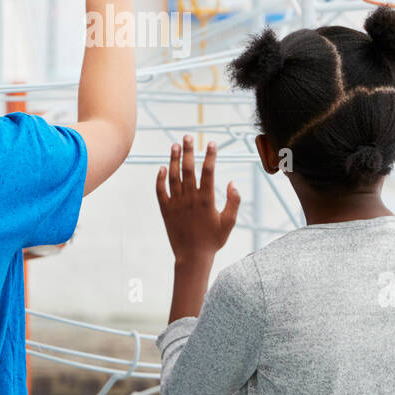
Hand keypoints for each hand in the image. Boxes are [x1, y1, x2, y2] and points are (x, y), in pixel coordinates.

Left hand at [156, 136, 240, 264]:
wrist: (192, 258)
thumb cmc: (213, 241)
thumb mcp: (229, 223)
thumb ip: (234, 202)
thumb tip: (232, 182)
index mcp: (206, 200)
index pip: (208, 172)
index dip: (210, 156)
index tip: (211, 143)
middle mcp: (190, 199)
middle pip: (188, 169)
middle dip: (188, 151)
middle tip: (188, 136)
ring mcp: (176, 204)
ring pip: (174, 176)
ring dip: (174, 159)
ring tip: (174, 145)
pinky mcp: (165, 210)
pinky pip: (160, 191)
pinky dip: (160, 179)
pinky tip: (162, 167)